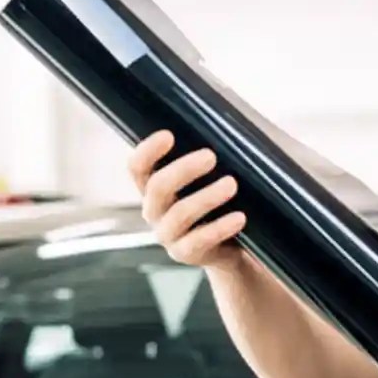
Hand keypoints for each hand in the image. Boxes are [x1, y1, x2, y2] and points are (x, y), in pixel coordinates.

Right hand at [129, 130, 246, 269]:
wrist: (232, 246)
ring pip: (180, 214)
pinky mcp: (186, 254)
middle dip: (183, 169)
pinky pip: (199, 240)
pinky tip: (240, 218)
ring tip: (232, 184)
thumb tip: (233, 123)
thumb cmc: (221, 200)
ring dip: (205, 197)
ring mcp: (168, 235)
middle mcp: (154, 211)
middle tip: (211, 156)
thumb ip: (212, 154)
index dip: (147, 151)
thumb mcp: (211, 177)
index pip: (137, 167)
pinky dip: (220, 227)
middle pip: (158, 187)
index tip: (168, 135)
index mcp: (153, 187)